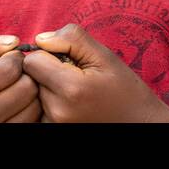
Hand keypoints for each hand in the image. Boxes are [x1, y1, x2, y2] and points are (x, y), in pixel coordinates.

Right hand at [0, 29, 41, 121]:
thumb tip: (15, 42)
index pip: (9, 68)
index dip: (12, 57)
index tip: (5, 60)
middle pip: (27, 87)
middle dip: (23, 74)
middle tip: (11, 76)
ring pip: (35, 105)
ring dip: (29, 93)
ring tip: (12, 91)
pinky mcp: (7, 140)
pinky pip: (34, 120)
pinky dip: (30, 109)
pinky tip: (15, 106)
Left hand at [19, 23, 168, 122]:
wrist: (138, 123)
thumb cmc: (124, 88)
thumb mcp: (103, 55)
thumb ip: (71, 38)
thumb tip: (39, 39)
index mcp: (71, 88)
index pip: (32, 61)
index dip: (47, 53)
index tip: (67, 59)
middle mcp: (58, 111)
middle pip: (31, 78)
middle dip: (47, 71)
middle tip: (74, 76)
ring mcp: (54, 125)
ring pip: (33, 94)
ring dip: (47, 88)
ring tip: (74, 91)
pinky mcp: (53, 131)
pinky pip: (38, 110)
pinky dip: (49, 103)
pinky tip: (70, 103)